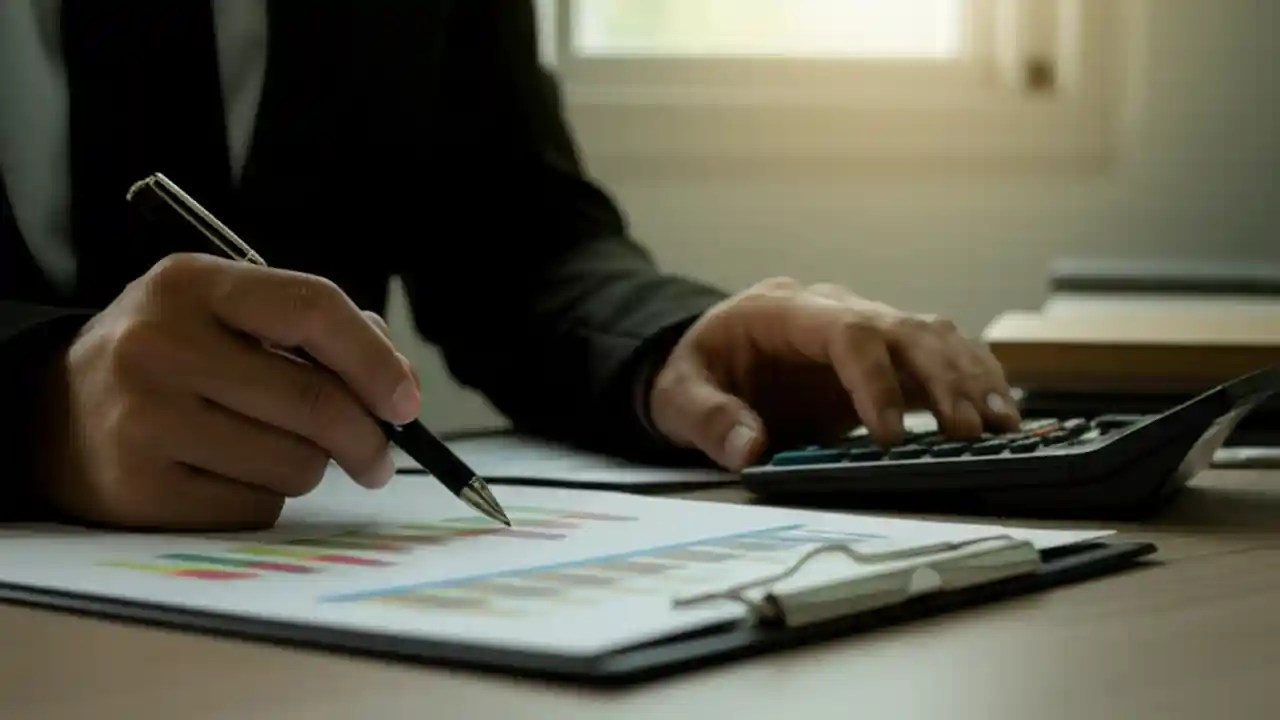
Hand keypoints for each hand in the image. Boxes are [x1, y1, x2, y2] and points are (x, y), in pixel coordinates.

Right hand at [35, 253, 420, 529]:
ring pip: (295, 463)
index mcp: (190, 284)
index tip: (406, 401)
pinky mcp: (141, 490)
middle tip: (378, 454)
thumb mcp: (225, 313)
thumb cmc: (172, 359)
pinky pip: (257, 506)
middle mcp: (159, 345)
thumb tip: (397, 384)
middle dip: (368, 437)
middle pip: (316, 402)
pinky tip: (232, 474)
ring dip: (312, 466)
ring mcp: (144, 420)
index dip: (376, 360)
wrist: (56, 416)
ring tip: (278, 450)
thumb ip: (313, 330)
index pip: (312, 308)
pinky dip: (266, 497)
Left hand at [647, 277, 1020, 470]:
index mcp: (783, 310)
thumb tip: (749, 448)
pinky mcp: (884, 356)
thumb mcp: (676, 395)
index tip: (886, 436)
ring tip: (1004, 426)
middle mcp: (834, 310)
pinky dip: (973, 382)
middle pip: (904, 328)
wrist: (707, 358)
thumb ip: (708, 418)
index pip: (847, 332)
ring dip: (970, 378)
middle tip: (967, 433)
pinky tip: (1002, 415)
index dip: (873, 380)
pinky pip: (940, 357)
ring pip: (933, 336)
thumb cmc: (695, 372)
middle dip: (941, 379)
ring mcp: (864, 327)